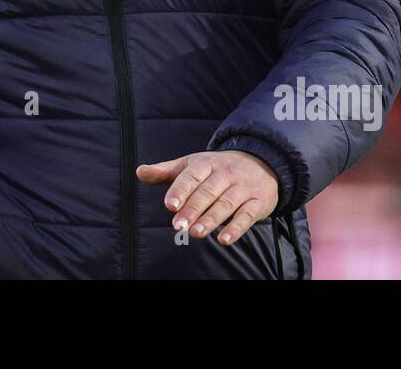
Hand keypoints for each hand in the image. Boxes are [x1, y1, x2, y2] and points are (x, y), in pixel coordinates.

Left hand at [137, 150, 278, 244]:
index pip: (192, 176)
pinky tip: (224, 240)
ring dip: (211, 219)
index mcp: (206, 163)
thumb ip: (165, 171)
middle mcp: (225, 174)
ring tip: (196, 233)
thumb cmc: (217, 168)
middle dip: (193, 209)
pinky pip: (247, 215)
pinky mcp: (258, 202)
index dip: (180, 190)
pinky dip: (237, 228)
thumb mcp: (191, 164)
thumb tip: (139, 171)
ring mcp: (242, 188)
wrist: (260, 161)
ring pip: (226, 204)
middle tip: (178, 226)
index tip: (170, 205)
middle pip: (207, 192)